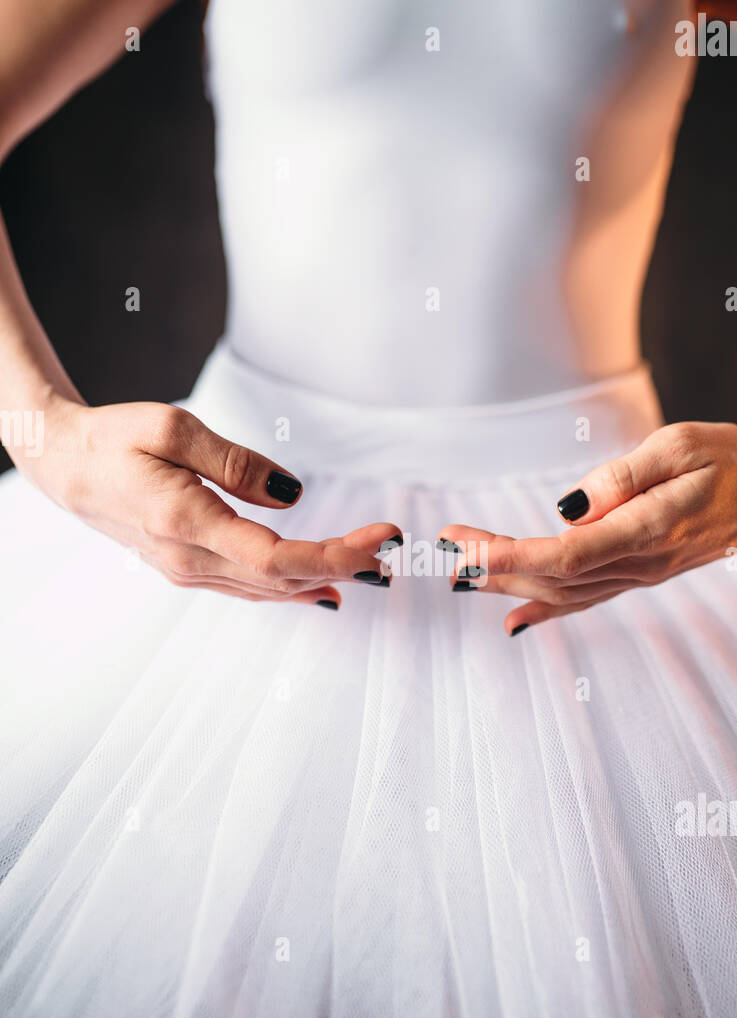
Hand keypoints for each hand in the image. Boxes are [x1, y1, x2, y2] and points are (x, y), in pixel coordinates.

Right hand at [20, 397, 399, 605]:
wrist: (63, 466)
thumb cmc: (114, 438)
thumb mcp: (172, 427)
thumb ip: (235, 462)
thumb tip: (294, 495)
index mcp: (187, 525)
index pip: (278, 559)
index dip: (338, 553)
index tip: (383, 536)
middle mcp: (190, 561)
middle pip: (283, 579)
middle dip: (345, 565)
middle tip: (392, 547)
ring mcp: (189, 572)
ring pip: (269, 590)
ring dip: (324, 579)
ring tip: (373, 566)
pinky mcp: (189, 570)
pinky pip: (251, 588)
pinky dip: (293, 587)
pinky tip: (324, 589)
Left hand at [438, 420, 736, 634]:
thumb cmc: (728, 457)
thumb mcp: (679, 446)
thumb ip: (622, 478)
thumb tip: (567, 507)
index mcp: (648, 530)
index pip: (567, 555)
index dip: (514, 557)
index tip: (469, 549)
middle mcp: (640, 564)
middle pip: (554, 577)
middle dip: (494, 565)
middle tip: (445, 545)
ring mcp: (640, 576)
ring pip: (563, 592)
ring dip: (508, 583)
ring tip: (458, 571)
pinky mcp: (639, 575)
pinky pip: (584, 601)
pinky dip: (545, 611)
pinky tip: (512, 620)